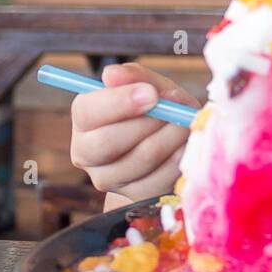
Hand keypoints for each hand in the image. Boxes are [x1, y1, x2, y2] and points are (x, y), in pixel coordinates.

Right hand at [69, 61, 200, 212]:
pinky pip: (158, 179)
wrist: (169, 143)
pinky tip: (187, 143)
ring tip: (186, 120)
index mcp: (84, 118)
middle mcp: (86, 152)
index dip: (120, 102)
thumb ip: (133, 76)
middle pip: (108, 142)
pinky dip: (178, 158)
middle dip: (148, 122)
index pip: (88, 112)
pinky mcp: (133, 196)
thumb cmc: (156, 108)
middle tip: (176, 108)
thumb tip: (110, 75)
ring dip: (170, 137)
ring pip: (139, 159)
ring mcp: (108, 179)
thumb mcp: (148, 85)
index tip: (152, 93)